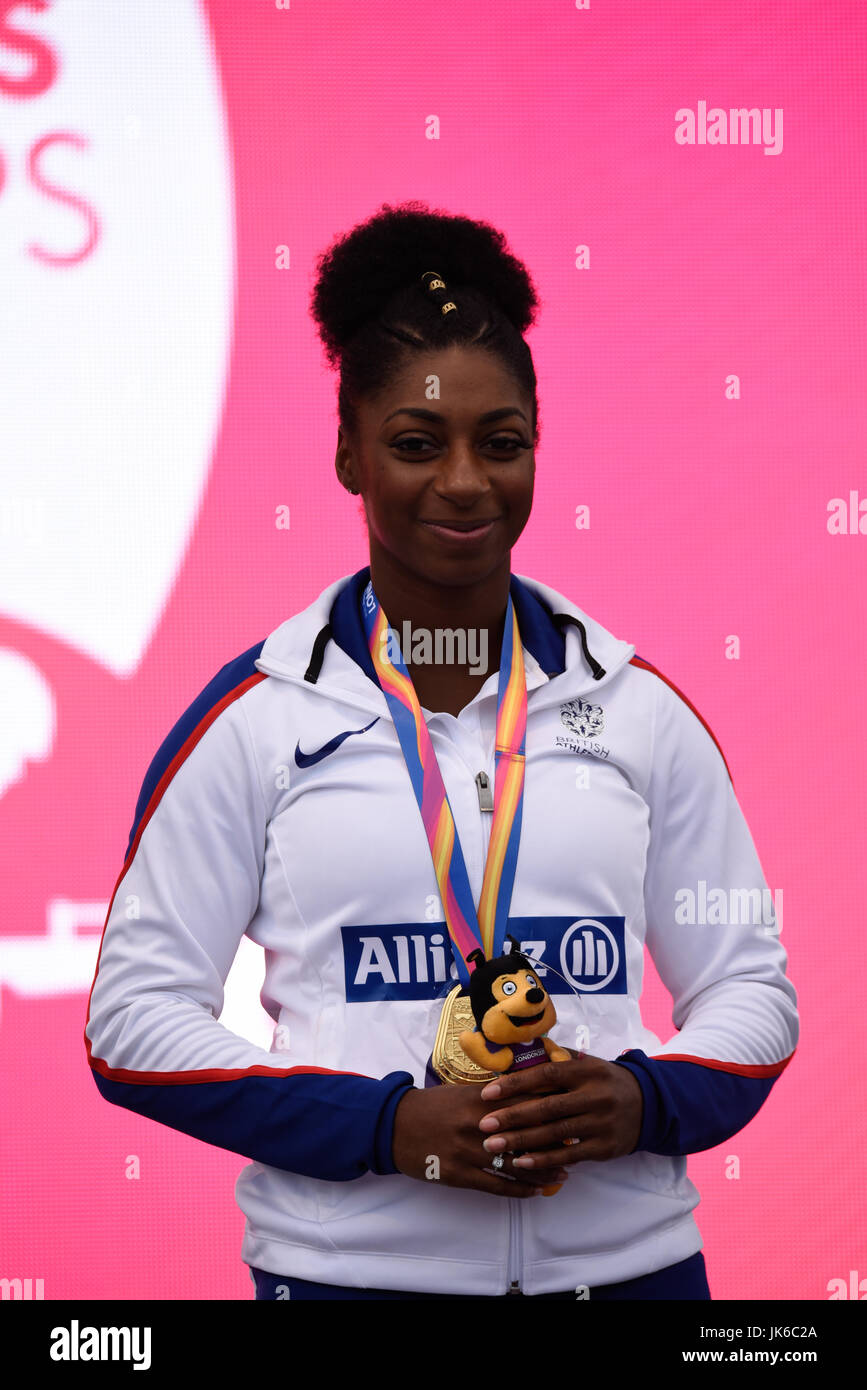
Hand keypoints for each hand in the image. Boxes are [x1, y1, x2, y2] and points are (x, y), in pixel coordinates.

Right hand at [391, 1083, 570, 1197]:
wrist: (394, 1125)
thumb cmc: (432, 1106)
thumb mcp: (461, 1091)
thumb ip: (492, 1095)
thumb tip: (527, 1094)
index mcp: (480, 1099)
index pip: (523, 1103)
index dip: (550, 1110)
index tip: (572, 1114)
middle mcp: (477, 1124)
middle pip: (525, 1135)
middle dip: (553, 1143)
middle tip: (576, 1148)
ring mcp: (468, 1150)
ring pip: (514, 1164)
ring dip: (541, 1171)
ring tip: (562, 1175)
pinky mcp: (459, 1174)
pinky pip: (495, 1185)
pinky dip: (518, 1190)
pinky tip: (534, 1191)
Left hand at [476, 1052, 643, 1168]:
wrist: (648, 1104)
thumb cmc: (604, 1082)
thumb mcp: (586, 1065)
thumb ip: (555, 1061)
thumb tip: (516, 1054)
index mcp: (586, 1071)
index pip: (546, 1074)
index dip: (516, 1084)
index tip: (487, 1092)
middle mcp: (594, 1096)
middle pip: (547, 1107)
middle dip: (512, 1117)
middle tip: (483, 1125)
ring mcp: (601, 1123)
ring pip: (555, 1134)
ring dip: (521, 1141)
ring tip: (493, 1146)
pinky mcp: (605, 1147)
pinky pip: (570, 1156)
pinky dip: (544, 1160)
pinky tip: (521, 1162)